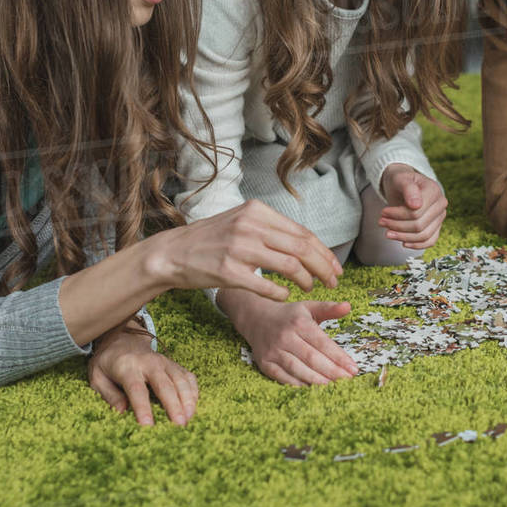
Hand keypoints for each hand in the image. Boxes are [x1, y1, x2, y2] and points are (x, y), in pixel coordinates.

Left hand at [87, 320, 196, 426]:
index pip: (137, 389)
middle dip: (173, 405)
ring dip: (187, 400)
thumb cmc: (108, 363)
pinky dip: (193, 392)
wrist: (123, 339)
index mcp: (127, 367)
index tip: (147, 426)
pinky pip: (188, 377)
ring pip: (181, 380)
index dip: (142, 408)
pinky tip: (192, 408)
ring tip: (188, 420)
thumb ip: (109, 395)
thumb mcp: (97, 378)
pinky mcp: (174, 365)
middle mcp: (150, 363)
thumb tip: (122, 411)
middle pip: (165, 385)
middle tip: (179, 425)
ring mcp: (165, 362)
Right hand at [150, 200, 342, 300]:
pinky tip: (286, 296)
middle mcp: (249, 226)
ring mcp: (238, 249)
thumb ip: (270, 228)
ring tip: (311, 288)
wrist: (171, 253)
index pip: (302, 232)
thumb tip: (307, 244)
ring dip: (307, 280)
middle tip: (334, 281)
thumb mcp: (240, 221)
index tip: (335, 267)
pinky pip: (267, 286)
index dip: (323, 252)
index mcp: (256, 211)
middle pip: (301, 248)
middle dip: (324, 267)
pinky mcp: (228, 272)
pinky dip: (282, 293)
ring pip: (289, 266)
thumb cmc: (210, 240)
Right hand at [225, 292, 358, 385]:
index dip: (339, 357)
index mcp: (299, 323)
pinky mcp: (265, 364)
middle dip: (332, 371)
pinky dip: (298, 384)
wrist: (256, 318)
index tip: (354, 368)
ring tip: (334, 387)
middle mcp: (285, 337)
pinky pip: (283, 377)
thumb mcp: (308, 307)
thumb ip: (329, 308)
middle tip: (348, 380)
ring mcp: (273, 351)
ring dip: (317, 380)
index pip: (323, 343)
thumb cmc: (289, 316)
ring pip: (298, 369)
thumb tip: (348, 306)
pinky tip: (313, 389)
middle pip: (312, 358)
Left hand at [379, 163, 447, 248]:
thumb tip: (416, 205)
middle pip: (419, 225)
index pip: (416, 212)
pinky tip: (403, 242)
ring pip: (423, 235)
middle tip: (381, 221)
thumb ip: (408, 188)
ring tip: (388, 232)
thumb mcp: (400, 178)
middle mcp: (440, 204)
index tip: (383, 212)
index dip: (398, 215)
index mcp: (434, 190)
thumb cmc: (401, 180)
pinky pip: (430, 241)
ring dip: (403, 237)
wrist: (403, 184)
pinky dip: (417, 245)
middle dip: (397, 226)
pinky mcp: (436, 226)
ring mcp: (440, 216)